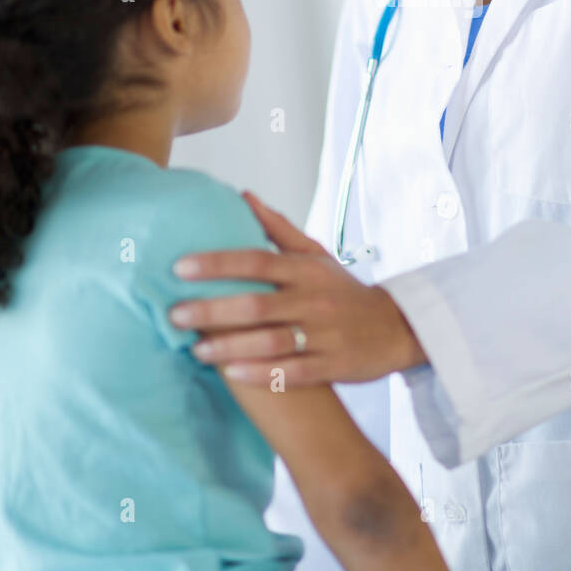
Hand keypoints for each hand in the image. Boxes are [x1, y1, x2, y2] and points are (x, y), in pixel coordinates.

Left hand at [169, 191, 427, 386]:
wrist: (396, 328)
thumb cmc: (345, 291)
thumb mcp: (317, 255)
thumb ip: (278, 228)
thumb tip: (243, 196)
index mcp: (306, 269)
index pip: (257, 260)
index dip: (217, 263)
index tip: (179, 267)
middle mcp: (314, 299)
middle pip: (257, 304)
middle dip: (212, 310)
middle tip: (174, 314)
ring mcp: (324, 334)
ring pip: (270, 341)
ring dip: (229, 346)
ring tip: (195, 350)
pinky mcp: (332, 366)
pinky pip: (292, 372)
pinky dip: (260, 373)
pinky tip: (231, 374)